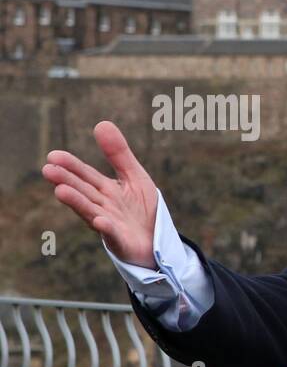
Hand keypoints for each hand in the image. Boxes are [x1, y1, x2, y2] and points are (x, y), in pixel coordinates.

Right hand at [42, 120, 158, 268]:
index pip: (86, 175)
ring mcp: (111, 225)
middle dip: (67, 181)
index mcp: (105, 190)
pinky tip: (100, 220)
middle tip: (48, 170)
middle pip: (84, 192)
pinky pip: (113, 234)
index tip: (53, 156)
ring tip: (60, 192)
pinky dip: (107, 228)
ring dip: (77, 202)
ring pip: (92, 211)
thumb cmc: (143, 210)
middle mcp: (103, 206)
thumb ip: (119, 154)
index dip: (71, 166)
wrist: (158, 243)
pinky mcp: (121, 241)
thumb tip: (101, 123)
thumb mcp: (135, 177)